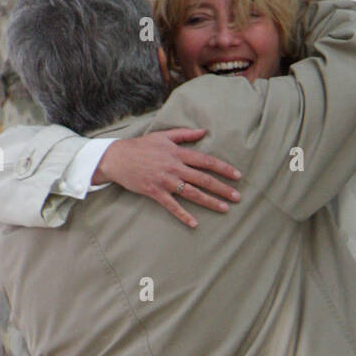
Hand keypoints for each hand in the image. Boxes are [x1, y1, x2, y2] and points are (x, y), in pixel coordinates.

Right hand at [94, 129, 241, 227]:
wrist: (117, 158)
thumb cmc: (141, 146)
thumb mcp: (163, 136)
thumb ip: (185, 134)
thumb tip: (204, 131)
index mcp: (178, 153)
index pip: (206, 161)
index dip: (223, 168)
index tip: (237, 175)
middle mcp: (175, 167)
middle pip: (203, 179)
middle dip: (223, 188)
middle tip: (238, 196)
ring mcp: (165, 181)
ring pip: (192, 193)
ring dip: (210, 202)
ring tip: (226, 208)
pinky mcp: (155, 192)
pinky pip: (172, 206)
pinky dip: (183, 215)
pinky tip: (195, 223)